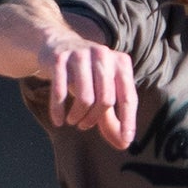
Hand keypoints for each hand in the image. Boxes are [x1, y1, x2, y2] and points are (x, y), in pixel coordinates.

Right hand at [38, 31, 137, 149]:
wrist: (58, 43)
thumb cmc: (87, 75)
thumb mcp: (103, 92)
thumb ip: (113, 118)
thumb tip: (123, 144)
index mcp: (120, 63)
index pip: (128, 97)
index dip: (128, 121)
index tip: (126, 142)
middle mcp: (103, 55)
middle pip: (105, 100)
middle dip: (94, 119)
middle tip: (85, 125)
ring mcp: (81, 55)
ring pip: (85, 98)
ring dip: (78, 116)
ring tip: (73, 121)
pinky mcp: (59, 58)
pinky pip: (60, 92)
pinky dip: (59, 111)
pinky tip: (58, 121)